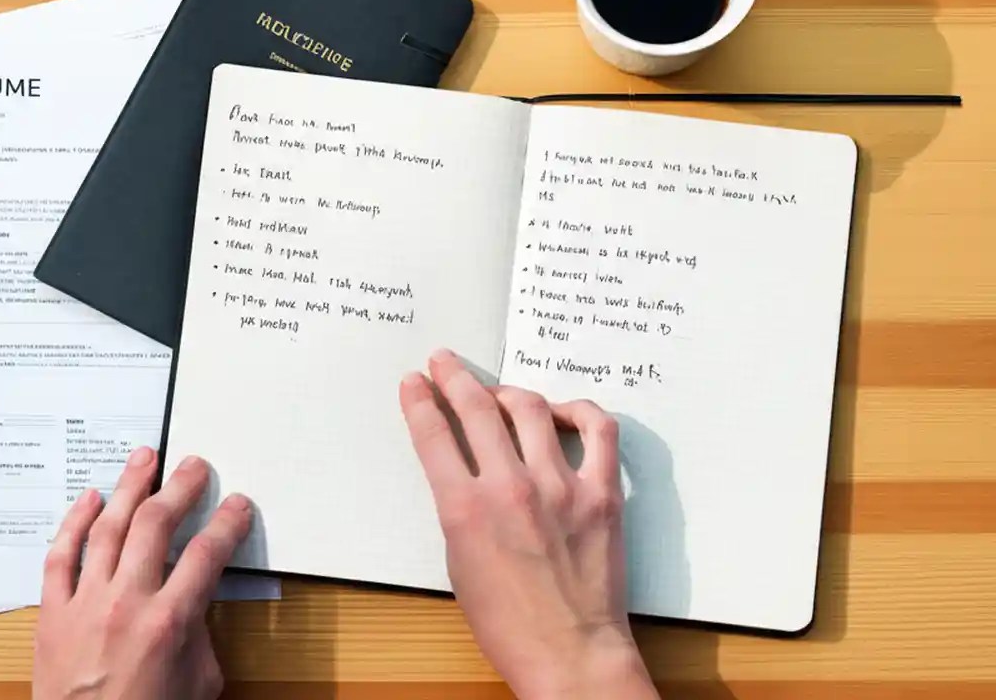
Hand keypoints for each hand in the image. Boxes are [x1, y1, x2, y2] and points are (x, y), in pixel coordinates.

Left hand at [32, 448, 251, 699]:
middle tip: (193, 467)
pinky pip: (60, 555)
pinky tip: (89, 498)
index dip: (226, 523)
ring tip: (143, 459)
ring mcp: (85, 604)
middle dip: (180, 488)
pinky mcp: (52, 613)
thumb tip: (194, 597)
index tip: (236, 505)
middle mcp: (126, 604)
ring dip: (128, 487)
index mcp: (169, 622)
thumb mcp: (198, 682)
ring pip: (107, 527)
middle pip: (156, 525)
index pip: (206, 554)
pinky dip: (74, 522)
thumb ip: (200, 631)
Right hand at [398, 349, 658, 699]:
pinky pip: (598, 430)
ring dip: (507, 390)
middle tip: (445, 363)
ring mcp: (559, 486)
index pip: (433, 433)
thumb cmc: (509, 624)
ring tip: (499, 391)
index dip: (419, 399)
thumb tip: (463, 470)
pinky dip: (579, 410)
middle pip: (476, 408)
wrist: (569, 654)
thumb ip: (458, 508)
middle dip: (454, 378)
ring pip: (530, 408)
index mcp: (464, 508)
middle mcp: (509, 487)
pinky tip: (563, 412)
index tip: (416, 382)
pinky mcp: (601, 492)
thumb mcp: (458, 563)